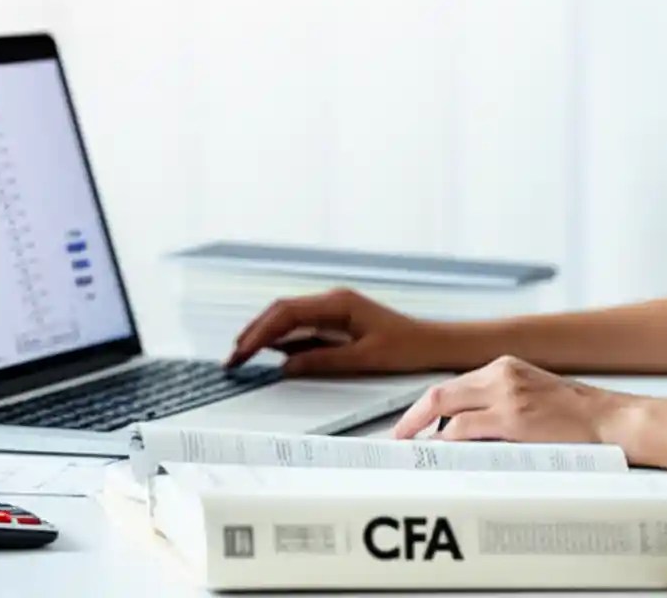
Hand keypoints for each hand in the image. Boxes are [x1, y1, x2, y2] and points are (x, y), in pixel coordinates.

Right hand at [227, 288, 439, 375]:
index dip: (259, 332)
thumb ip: (322, 361)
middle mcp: (331, 300)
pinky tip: (267, 352)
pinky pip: (301, 327)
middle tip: (232, 359)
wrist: (434, 344)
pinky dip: (280, 338)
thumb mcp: (364, 360)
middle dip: (253, 333)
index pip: (286, 313)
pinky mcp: (336, 321)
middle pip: (280, 311)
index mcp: (337, 303)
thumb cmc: (407, 349)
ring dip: (263, 335)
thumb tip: (285, 366)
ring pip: (287, 317)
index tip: (241, 352)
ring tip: (242, 356)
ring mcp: (333, 309)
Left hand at [391, 354, 636, 443]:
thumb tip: (464, 429)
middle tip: (397, 439)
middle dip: (411, 418)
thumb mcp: (532, 395)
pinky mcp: (513, 417)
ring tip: (412, 452)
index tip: (410, 425)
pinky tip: (437, 453)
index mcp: (503, 368)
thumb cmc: (578, 415)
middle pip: (439, 393)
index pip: (451, 386)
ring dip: (423, 433)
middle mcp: (500, 374)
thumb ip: (499, 402)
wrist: (612, 420)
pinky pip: (465, 429)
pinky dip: (445, 441)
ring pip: (445, 409)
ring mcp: (505, 394)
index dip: (425, 407)